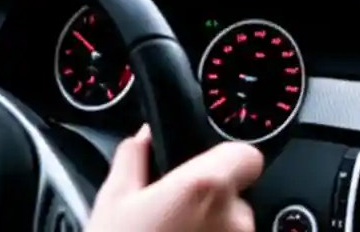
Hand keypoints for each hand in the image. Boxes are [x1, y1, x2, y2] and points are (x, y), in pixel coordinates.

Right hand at [87, 125, 263, 231]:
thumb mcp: (113, 201)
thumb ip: (134, 158)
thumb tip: (142, 138)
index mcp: (205, 187)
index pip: (247, 156)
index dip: (227, 161)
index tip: (204, 170)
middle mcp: (234, 221)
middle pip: (236, 199)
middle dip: (209, 206)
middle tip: (173, 221)